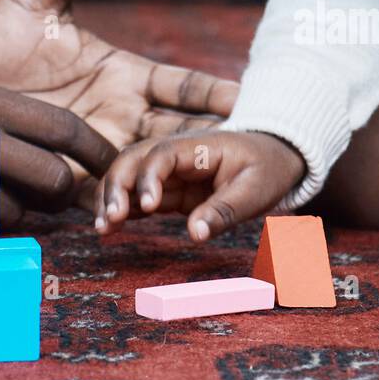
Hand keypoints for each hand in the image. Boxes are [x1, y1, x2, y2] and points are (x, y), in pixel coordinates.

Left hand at [0, 0, 240, 200]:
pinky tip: (145, 215)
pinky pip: (103, 199)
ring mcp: (93, 151)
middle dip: (216, 147)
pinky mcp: (63, 181)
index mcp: (122, 73)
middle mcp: (117, 116)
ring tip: (212, 194)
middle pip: (180, 135)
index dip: (218, 94)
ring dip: (177, 182)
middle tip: (257, 158)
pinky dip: (126, 207)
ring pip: (150, 172)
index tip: (254, 100)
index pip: (184, 86)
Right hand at [94, 128, 305, 240]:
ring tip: (102, 228)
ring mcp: (169, 170)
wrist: (275, 156)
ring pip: (128, 176)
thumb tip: (194, 234)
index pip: (162, 153)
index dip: (148, 177)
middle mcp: (176, 152)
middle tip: (110, 218)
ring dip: (111, 197)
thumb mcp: (255, 189)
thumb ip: (224, 210)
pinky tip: (107, 229)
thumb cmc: (268, 168)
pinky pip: (138, 196)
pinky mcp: (169, 189)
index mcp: (198, 145)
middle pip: (133, 158)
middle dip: (116, 185)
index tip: (146, 207)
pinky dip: (121, 209)